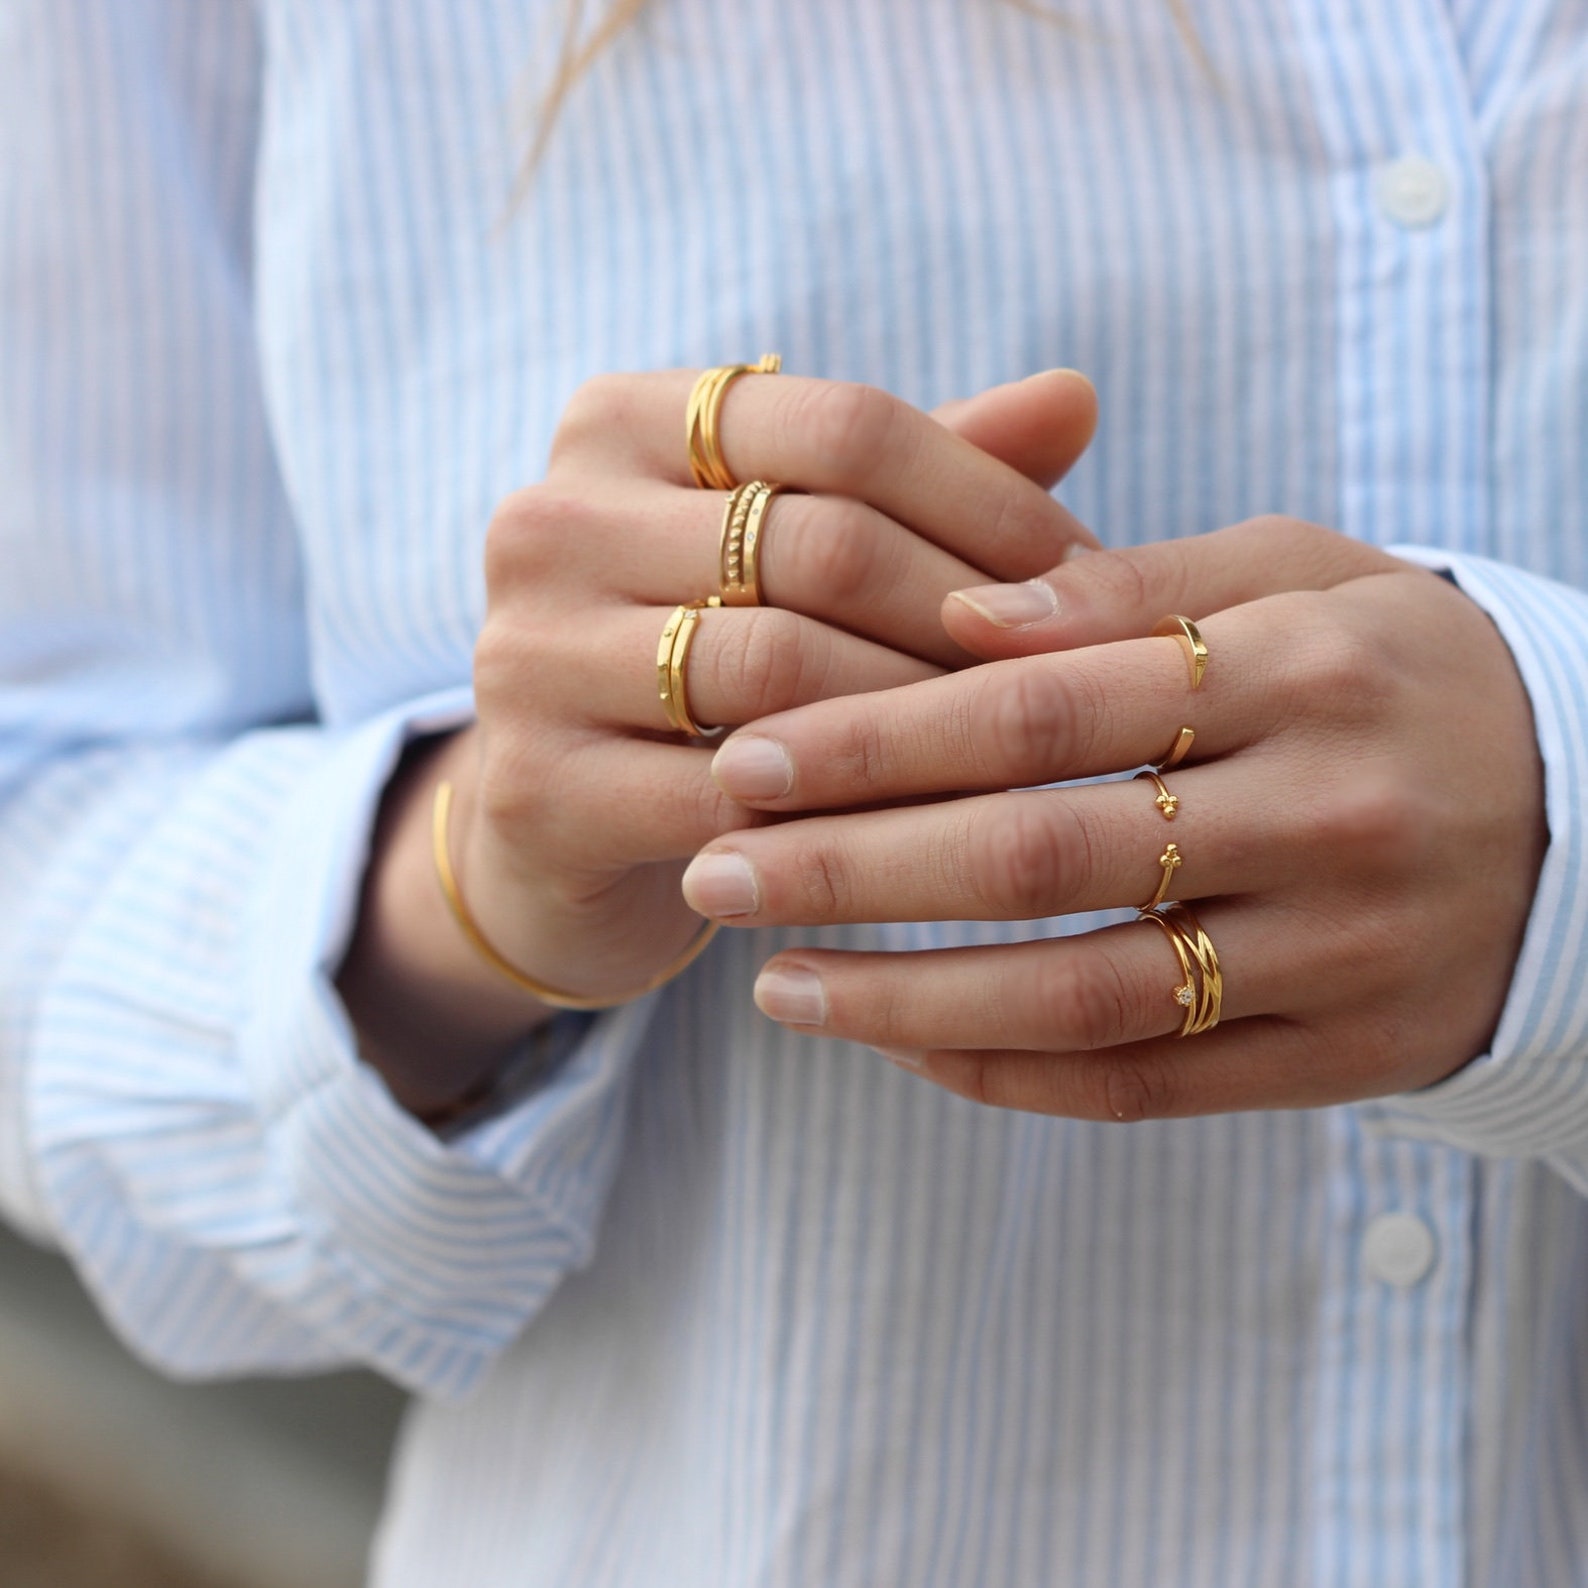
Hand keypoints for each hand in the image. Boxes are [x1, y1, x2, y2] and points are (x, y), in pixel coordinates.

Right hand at [336, 367, 1098, 1114]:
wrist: (560, 828)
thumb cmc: (708, 668)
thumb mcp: (795, 556)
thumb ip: (918, 477)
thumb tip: (1078, 394)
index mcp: (619, 425)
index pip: (844, 427)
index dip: (990, 502)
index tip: (1091, 581)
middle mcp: (552, 519)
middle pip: (821, 544)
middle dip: (972, 618)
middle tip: (1082, 680)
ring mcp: (525, 653)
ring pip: (784, 670)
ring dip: (927, 721)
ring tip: (1029, 754)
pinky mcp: (535, 787)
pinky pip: (737, 795)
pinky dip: (854, 815)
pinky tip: (939, 834)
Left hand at [682, 518, 1547, 1119]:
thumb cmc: (1391, 668)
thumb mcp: (1296, 578)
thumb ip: (1129, 590)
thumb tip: (959, 618)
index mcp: (1297, 668)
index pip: (1042, 712)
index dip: (878, 736)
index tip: (747, 754)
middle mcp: (1322, 815)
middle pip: (1039, 857)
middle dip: (853, 868)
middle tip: (715, 868)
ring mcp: (1339, 955)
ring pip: (1082, 996)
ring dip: (905, 998)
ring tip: (772, 984)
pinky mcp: (1342, 1058)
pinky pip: (1145, 1090)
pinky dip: (1006, 1074)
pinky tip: (896, 1045)